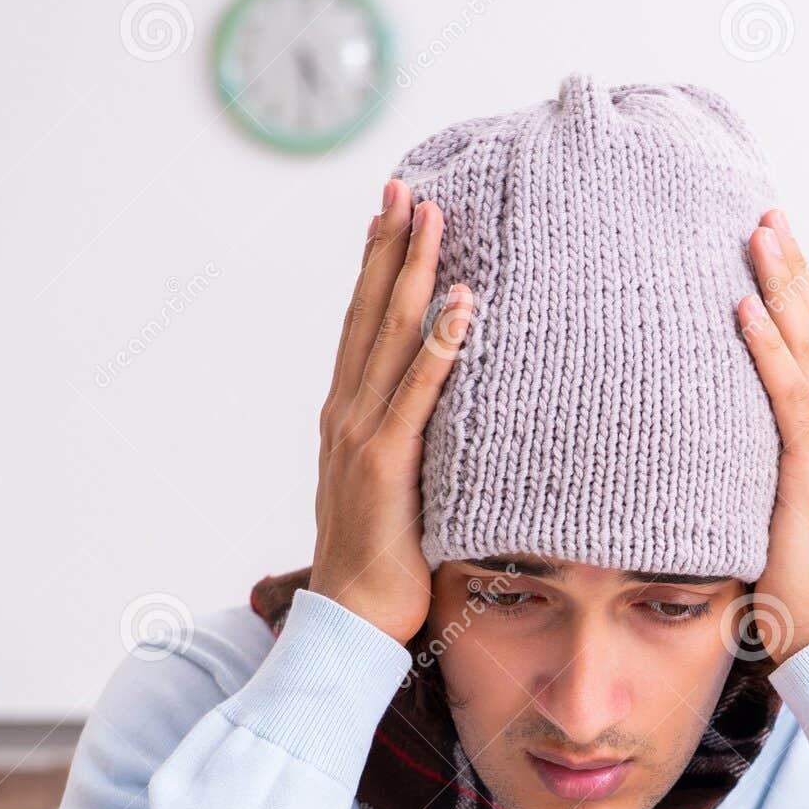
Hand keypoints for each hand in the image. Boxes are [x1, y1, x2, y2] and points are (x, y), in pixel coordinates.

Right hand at [309, 180, 472, 645]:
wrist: (350, 620)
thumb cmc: (380, 566)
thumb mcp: (392, 494)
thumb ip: (408, 453)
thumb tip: (444, 431)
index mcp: (345, 419)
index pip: (361, 329)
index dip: (375, 270)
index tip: (390, 218)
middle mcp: (346, 415)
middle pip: (368, 314)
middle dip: (389, 247)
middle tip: (407, 188)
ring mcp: (362, 436)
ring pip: (389, 336)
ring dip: (413, 273)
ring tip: (433, 217)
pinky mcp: (387, 463)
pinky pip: (419, 393)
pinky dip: (440, 345)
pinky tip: (463, 303)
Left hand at [738, 208, 808, 664]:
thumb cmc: (786, 583)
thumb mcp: (764, 513)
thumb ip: (746, 473)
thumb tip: (697, 450)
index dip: (793, 296)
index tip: (768, 247)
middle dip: (791, 270)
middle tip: (765, 214)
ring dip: (782, 287)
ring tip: (758, 234)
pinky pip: (789, 398)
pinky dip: (769, 349)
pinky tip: (744, 311)